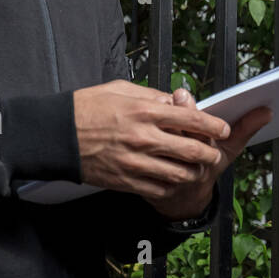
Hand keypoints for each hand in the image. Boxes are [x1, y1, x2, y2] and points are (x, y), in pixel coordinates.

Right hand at [74, 80, 270, 216]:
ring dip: (194, 171)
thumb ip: (151, 96)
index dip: (213, 125)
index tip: (223, 128)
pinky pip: (160, 187)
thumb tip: (173, 101)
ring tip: (197, 167)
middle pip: (193, 149)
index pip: (192, 118)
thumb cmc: (85, 108)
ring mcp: (136, 162)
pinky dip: (172, 184)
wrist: (55, 135)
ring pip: (180, 172)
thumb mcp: (120, 89)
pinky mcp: (126, 180)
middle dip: (210, 152)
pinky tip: (173, 178)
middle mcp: (144, 138)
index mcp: (145, 111)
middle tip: (214, 152)